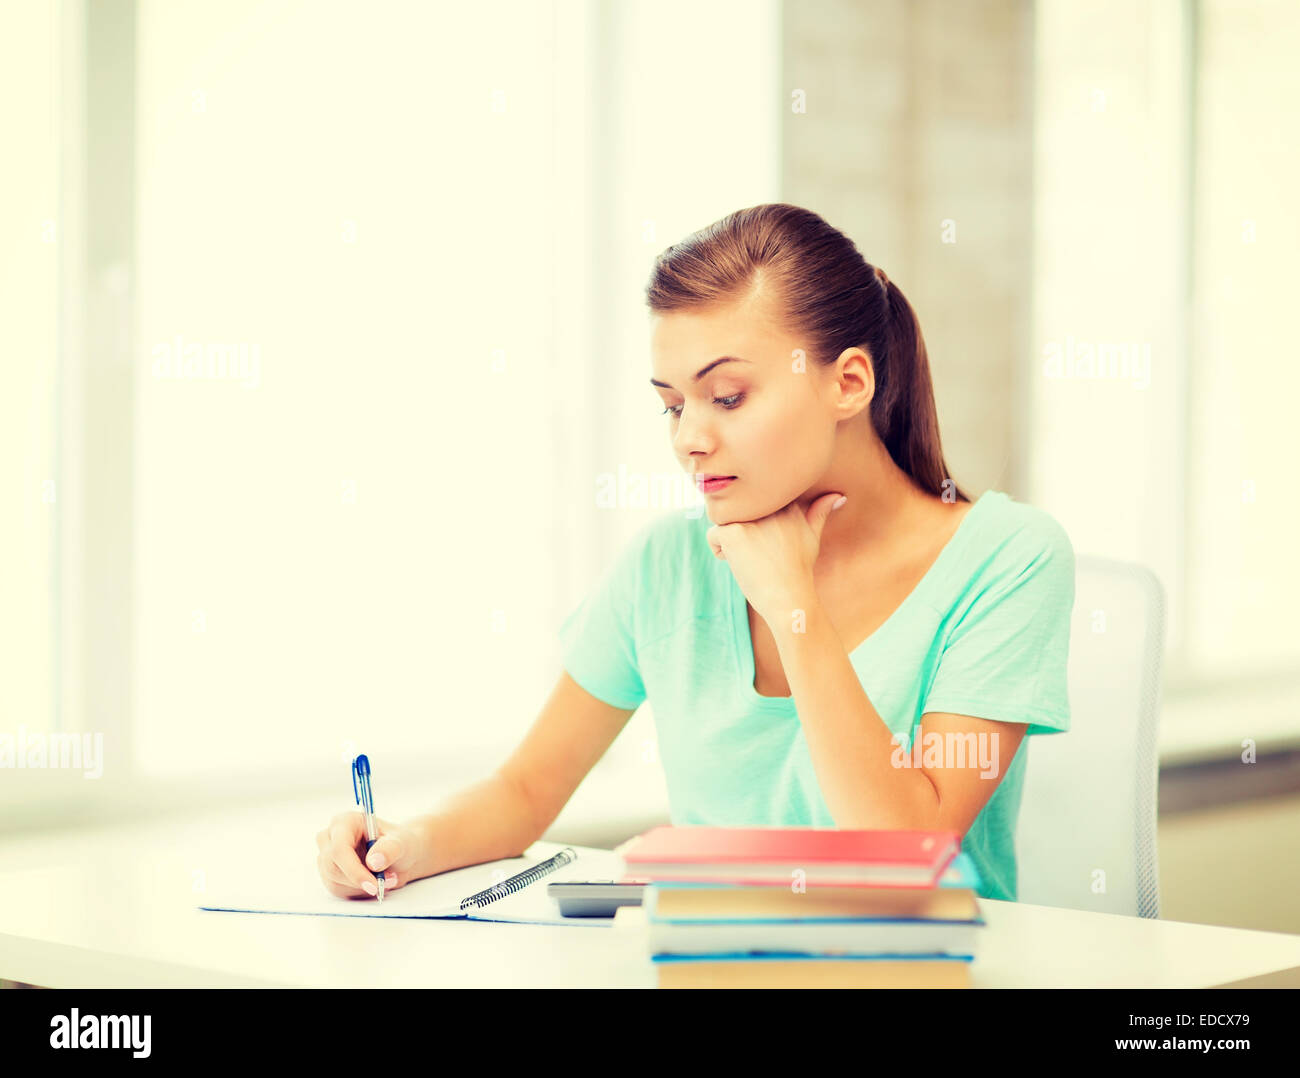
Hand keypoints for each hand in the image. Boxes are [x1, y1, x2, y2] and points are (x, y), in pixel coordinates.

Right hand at [315, 812, 423, 898]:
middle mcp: (330, 837)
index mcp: (345, 822)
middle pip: (332, 867)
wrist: (399, 856)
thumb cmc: (398, 843)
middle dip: (360, 880)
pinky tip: (371, 880)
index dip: (354, 869)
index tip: (374, 885)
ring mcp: (327, 856)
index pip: (339, 848)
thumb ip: (390, 849)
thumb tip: (373, 861)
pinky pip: (338, 889)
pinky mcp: (329, 874)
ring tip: (384, 878)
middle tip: (385, 882)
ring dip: (361, 886)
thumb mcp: (402, 841)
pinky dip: (357, 891)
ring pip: (334, 881)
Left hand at [705, 492, 846, 625]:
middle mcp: (768, 505)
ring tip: (749, 557)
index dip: (756, 520)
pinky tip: (738, 564)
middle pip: (739, 508)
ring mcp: (749, 518)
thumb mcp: (812, 537)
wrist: (790, 598)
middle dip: (741, 527)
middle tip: (757, 552)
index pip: (756, 498)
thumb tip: (839, 496)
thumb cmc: (799, 570)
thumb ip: (819, 512)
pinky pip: (712, 535)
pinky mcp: (733, 533)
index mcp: (786, 501)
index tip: (766, 541)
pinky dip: (719, 551)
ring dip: (730, 538)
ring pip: (724, 519)